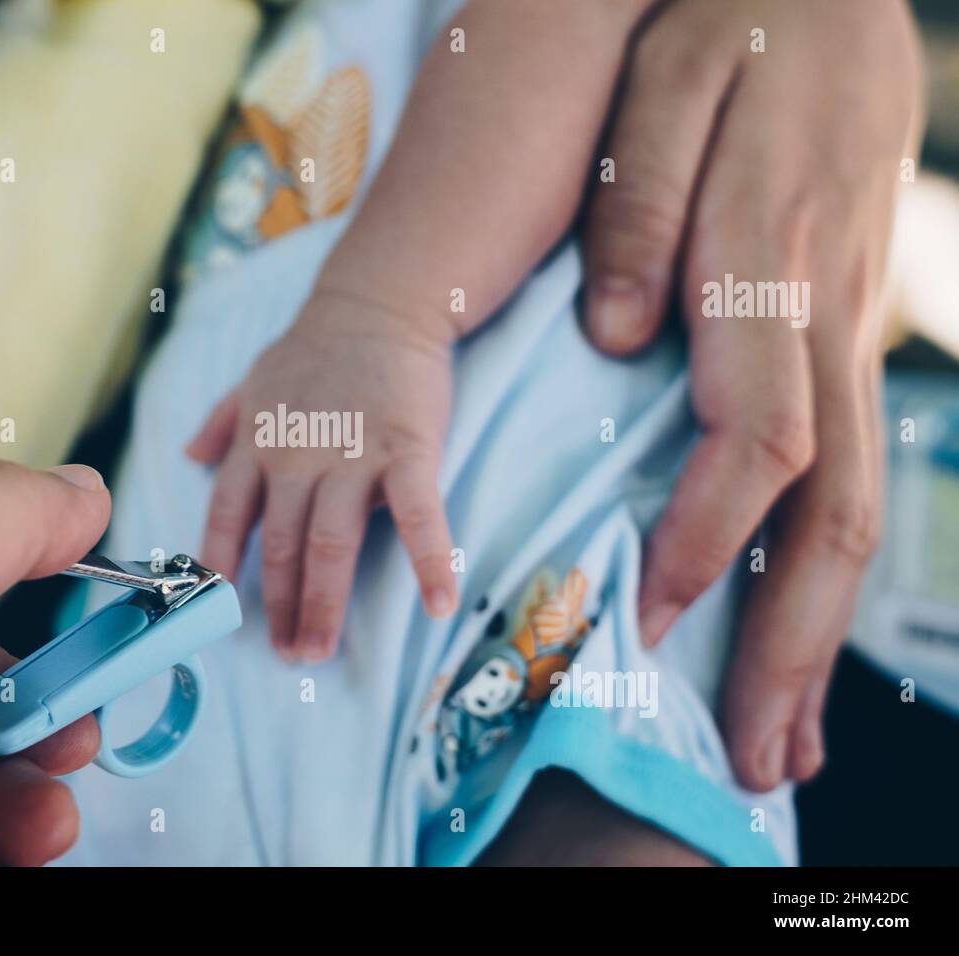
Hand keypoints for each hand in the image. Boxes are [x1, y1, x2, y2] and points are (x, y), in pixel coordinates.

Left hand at [187, 294, 458, 661]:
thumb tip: (188, 458)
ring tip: (319, 652)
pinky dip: (429, 563)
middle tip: (287, 657)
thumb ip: (222, 422)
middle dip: (282, 606)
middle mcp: (296, 458)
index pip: (228, 515)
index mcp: (258, 445)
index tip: (217, 610)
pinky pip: (419, 517)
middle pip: (282, 545)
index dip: (221, 565)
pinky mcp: (407, 450)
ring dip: (324, 604)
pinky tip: (440, 606)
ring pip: (332, 543)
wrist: (378, 303)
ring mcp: (351, 456)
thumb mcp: (253, 379)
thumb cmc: (316, 347)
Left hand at [580, 0, 922, 789]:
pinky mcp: (844, 336)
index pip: (759, 437)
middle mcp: (828, 320)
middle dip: (791, 641)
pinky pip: (849, 474)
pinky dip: (823, 571)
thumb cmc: (733, 34)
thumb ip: (639, 213)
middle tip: (756, 755)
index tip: (659, 613)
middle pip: (831, 511)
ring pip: (856, 509)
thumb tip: (611, 335)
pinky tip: (799, 629)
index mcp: (772, 269)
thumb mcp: (668, 90)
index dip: (714, 534)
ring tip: (784, 740)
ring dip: (818, 635)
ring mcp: (850, 333)